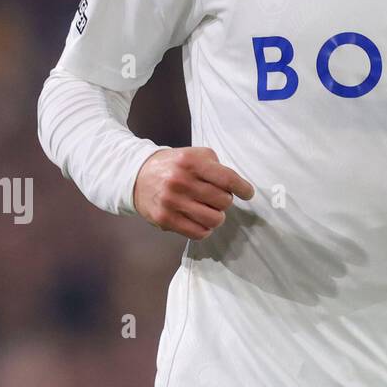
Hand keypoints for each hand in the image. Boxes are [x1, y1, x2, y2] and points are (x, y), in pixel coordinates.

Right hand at [133, 146, 254, 239]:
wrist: (138, 175)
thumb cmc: (175, 165)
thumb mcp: (195, 154)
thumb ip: (216, 166)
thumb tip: (237, 186)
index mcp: (192, 162)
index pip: (227, 179)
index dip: (243, 189)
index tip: (248, 193)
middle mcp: (181, 182)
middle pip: (223, 201)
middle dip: (225, 201)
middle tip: (218, 198)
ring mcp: (172, 202)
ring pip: (214, 219)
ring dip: (217, 216)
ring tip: (210, 210)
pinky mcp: (165, 219)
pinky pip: (198, 233)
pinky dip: (205, 229)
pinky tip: (201, 221)